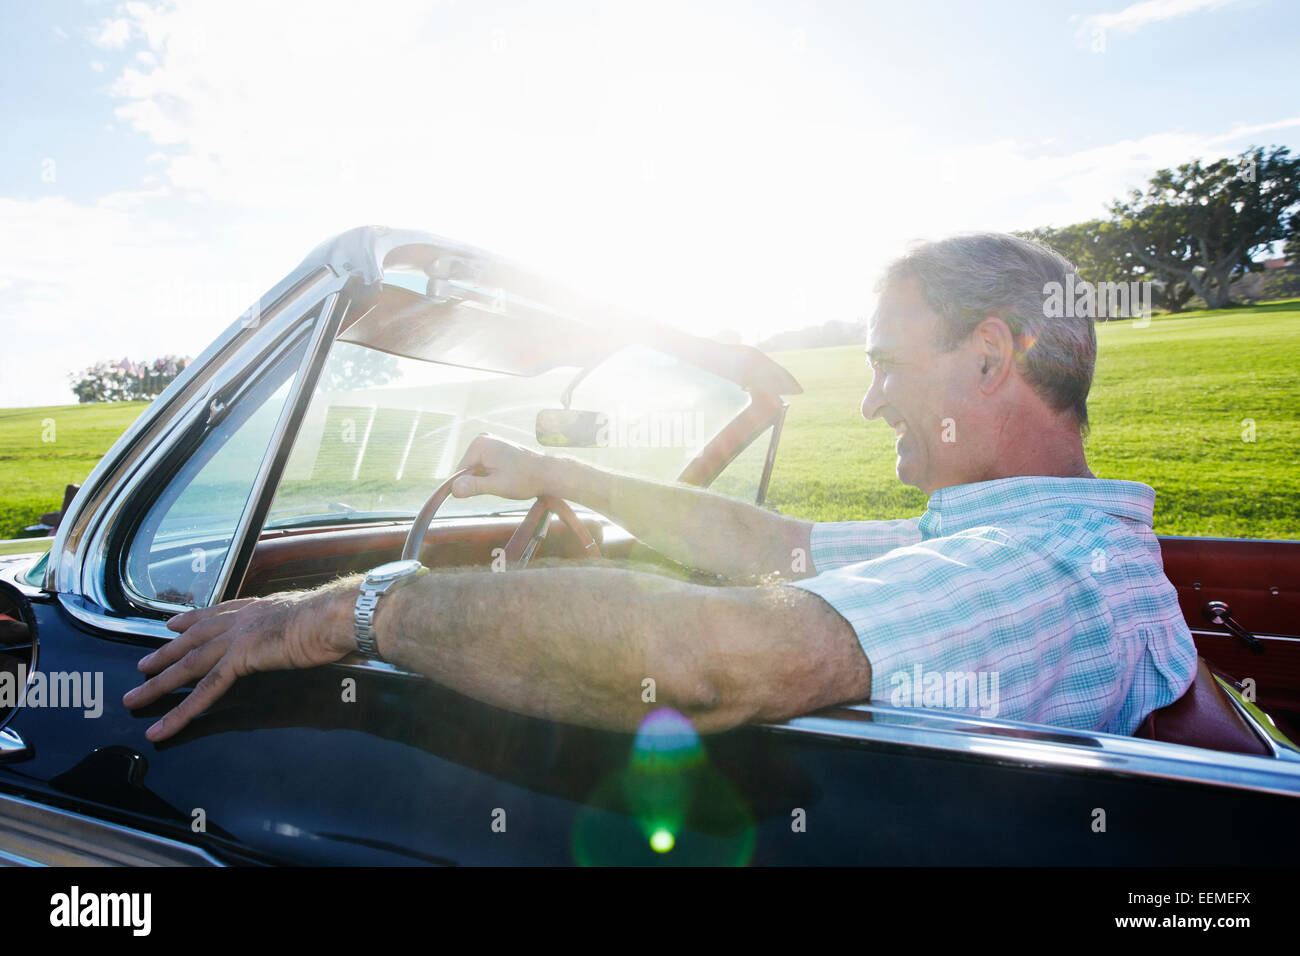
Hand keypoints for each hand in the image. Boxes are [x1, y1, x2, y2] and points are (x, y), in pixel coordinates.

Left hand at [122, 587, 354, 742]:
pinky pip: (204, 691)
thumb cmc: (335, 617)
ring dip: (158, 684)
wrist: (336, 616)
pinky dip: (180, 711)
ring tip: (134, 699)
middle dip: (165, 652)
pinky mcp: (239, 660)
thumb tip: (312, 634)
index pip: (217, 613)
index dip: (192, 619)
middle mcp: (242, 619)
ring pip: (188, 665)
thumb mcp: (312, 618)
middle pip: (193, 638)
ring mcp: (237, 638)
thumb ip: (300, 627)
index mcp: (259, 607)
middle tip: (141, 665)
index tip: (172, 624)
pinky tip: (163, 728)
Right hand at [451, 433, 553, 499]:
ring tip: (504, 481)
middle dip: (478, 482)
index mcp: (480, 444)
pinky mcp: (497, 449)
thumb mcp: (497, 485)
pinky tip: (505, 478)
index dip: (466, 486)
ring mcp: (490, 443)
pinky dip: (491, 476)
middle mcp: (483, 439)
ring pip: (477, 470)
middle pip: (468, 469)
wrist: (548, 473)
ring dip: (486, 480)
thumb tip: (453, 489)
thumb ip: (474, 486)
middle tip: (498, 486)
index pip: (459, 471)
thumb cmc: (525, 479)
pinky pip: (485, 466)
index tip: (481, 493)